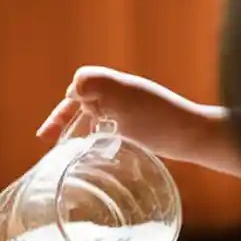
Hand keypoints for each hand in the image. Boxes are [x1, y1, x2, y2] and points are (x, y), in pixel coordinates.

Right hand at [38, 66, 240, 178]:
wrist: (194, 137)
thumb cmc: (161, 118)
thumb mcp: (126, 98)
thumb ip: (100, 84)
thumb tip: (74, 86)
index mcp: (115, 85)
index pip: (79, 87)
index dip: (65, 108)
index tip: (53, 132)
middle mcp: (120, 96)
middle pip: (83, 103)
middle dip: (64, 120)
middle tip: (46, 140)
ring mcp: (129, 113)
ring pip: (93, 118)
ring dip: (76, 131)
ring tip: (62, 152)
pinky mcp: (137, 130)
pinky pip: (107, 131)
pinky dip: (94, 140)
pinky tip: (90, 156)